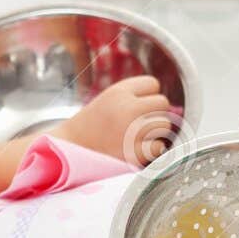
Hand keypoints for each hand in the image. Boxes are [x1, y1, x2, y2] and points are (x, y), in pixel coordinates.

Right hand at [52, 76, 172, 166]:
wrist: (66, 150)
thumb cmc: (91, 125)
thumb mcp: (109, 99)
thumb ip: (136, 96)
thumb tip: (172, 106)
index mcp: (119, 92)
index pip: (153, 84)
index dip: (147, 95)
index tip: (136, 106)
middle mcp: (127, 108)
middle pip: (163, 103)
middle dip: (154, 113)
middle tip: (138, 123)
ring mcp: (132, 131)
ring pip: (164, 125)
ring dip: (155, 132)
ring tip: (136, 136)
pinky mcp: (133, 154)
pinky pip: (159, 147)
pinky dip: (152, 150)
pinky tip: (138, 149)